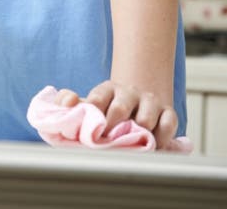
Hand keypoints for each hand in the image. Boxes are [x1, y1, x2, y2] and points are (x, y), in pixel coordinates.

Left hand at [56, 81, 177, 149]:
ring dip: (139, 134)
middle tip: (107, 142)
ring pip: (146, 118)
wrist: (141, 92)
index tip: (90, 130)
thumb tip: (66, 101)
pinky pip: (169, 125)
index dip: (93, 112)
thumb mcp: (93, 101)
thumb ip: (74, 103)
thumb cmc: (112, 104)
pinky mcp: (168, 112)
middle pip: (119, 108)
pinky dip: (163, 139)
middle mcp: (129, 93)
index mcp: (107, 89)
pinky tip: (154, 146)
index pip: (97, 98)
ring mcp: (149, 101)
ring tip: (132, 146)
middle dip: (112, 127)